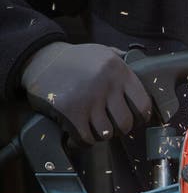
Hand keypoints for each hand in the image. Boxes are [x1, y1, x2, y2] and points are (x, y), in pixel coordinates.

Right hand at [21, 42, 151, 144]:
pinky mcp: (71, 111)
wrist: (39, 58)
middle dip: (118, 129)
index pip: (143, 104)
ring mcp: (89, 98)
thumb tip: (141, 70)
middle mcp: (106, 83)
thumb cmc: (74, 60)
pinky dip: (81, 140)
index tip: (133, 120)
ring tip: (90, 124)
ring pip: (106, 134)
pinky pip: (86, 138)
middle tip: (108, 124)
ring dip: (98, 134)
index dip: (140, 117)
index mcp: (118, 69)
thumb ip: (122, 63)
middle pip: (125, 124)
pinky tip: (76, 131)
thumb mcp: (102, 52)